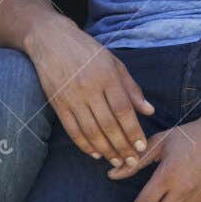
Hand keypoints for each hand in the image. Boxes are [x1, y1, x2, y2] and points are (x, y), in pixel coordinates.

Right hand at [24, 17, 153, 165]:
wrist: (51, 39)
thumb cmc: (87, 50)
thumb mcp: (113, 62)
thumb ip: (132, 88)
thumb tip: (149, 111)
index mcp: (106, 76)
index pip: (123, 109)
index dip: (133, 131)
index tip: (142, 146)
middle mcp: (89, 88)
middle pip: (108, 125)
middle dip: (122, 147)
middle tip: (132, 161)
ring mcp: (71, 97)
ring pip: (91, 131)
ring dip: (105, 150)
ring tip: (117, 161)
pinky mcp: (57, 104)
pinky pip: (72, 130)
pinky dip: (84, 145)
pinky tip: (95, 153)